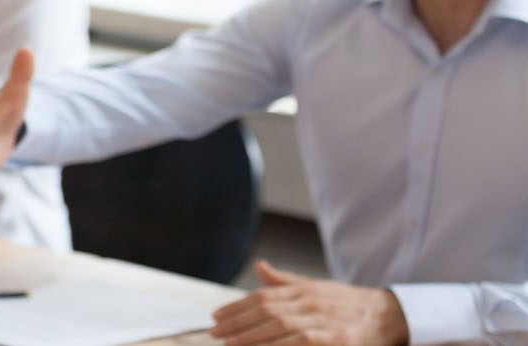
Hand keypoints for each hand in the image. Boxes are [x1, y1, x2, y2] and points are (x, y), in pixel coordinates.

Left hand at [210, 261, 409, 345]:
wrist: (390, 316)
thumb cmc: (348, 305)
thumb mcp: (316, 288)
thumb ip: (285, 282)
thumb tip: (260, 267)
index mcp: (304, 290)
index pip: (262, 297)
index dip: (236, 307)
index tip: (216, 317)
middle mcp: (311, 302)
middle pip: (266, 311)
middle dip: (237, 323)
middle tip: (215, 333)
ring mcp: (324, 321)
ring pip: (280, 326)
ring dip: (251, 336)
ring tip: (230, 344)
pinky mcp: (336, 340)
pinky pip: (301, 342)